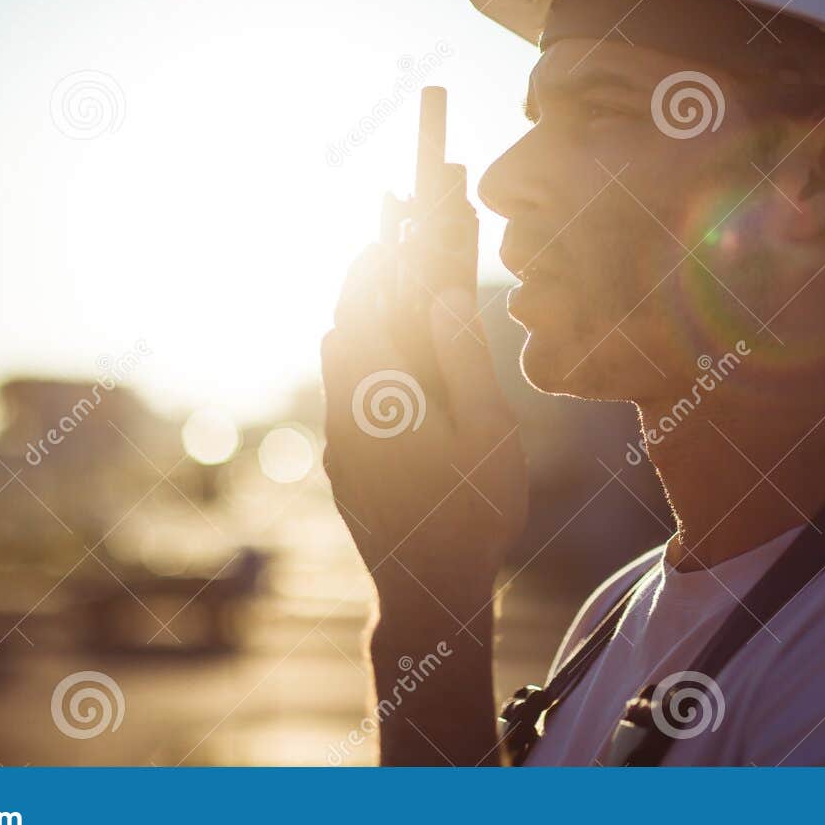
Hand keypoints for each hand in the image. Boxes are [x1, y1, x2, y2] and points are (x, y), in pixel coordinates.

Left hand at [320, 243, 527, 615]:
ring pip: (337, 365)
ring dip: (356, 324)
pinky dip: (359, 364)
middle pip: (342, 329)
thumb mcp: (487, 431)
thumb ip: (462, 359)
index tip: (385, 231)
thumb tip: (442, 295)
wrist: (427, 593)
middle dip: (360, 286)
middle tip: (378, 252)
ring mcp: (339, 444)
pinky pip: (343, 397)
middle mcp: (346, 414)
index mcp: (380, 395)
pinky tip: (384, 369)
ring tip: (380, 298)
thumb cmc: (472, 511)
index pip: (366, 307)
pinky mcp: (343, 467)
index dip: (375, 265)